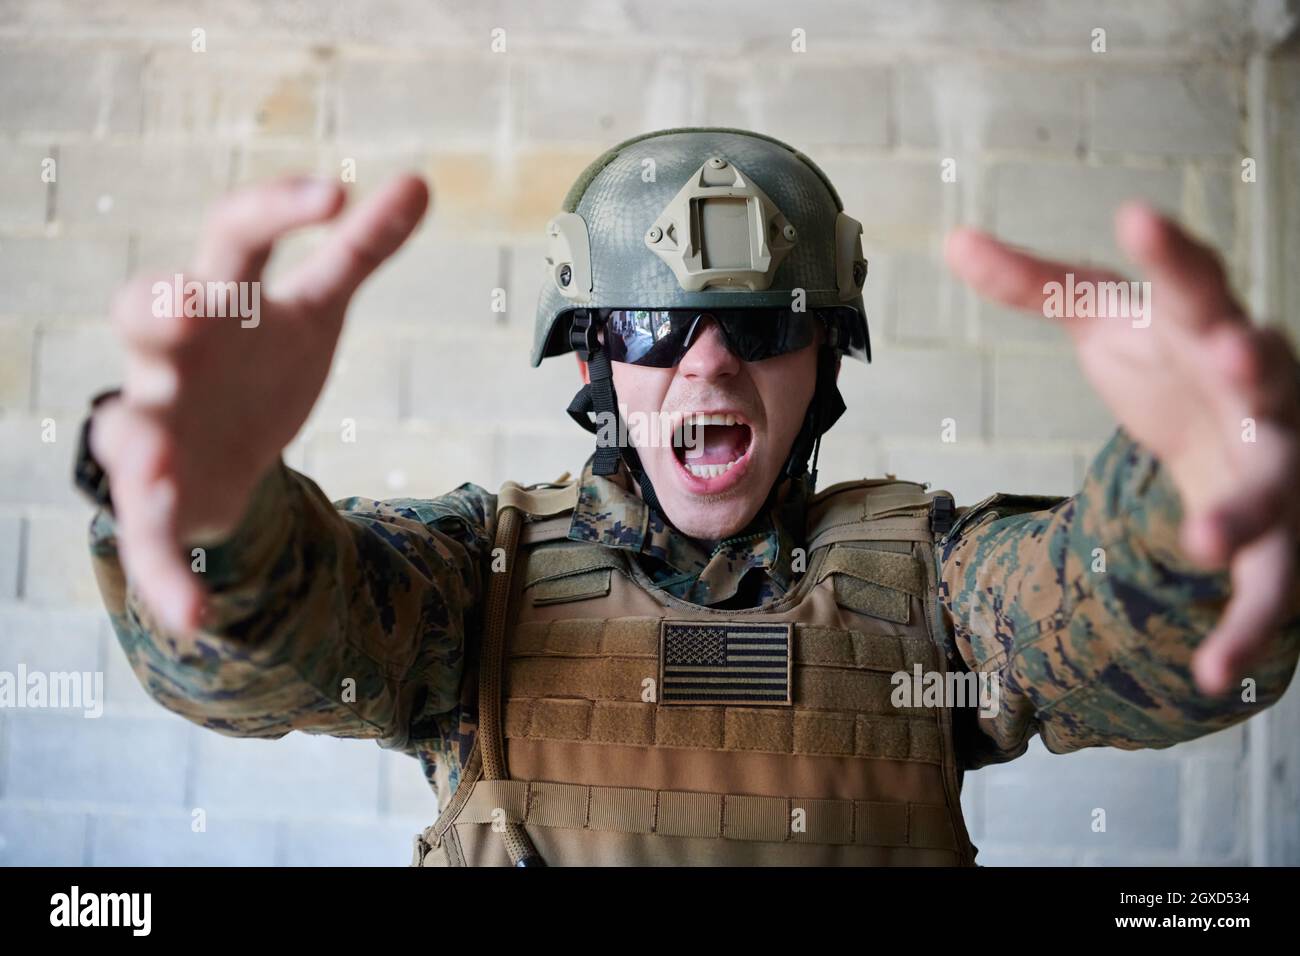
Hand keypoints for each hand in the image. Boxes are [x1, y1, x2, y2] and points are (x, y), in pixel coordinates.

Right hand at [93, 174, 429, 633]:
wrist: (226, 446)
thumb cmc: (262, 361)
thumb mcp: (312, 309)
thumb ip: (358, 251)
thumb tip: (420, 181)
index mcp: (223, 298)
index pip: (235, 236)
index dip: (276, 209)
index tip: (334, 194)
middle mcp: (177, 354)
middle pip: (147, 317)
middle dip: (162, 311)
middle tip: (189, 306)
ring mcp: (159, 424)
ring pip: (131, 425)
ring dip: (140, 440)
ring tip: (159, 459)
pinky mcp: (160, 498)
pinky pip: (149, 540)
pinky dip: (167, 581)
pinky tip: (197, 619)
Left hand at [945, 204, 1299, 694]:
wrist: (1231, 426)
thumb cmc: (1167, 359)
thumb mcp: (1103, 319)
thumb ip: (1033, 283)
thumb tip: (952, 239)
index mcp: (1208, 325)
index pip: (1195, 280)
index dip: (1172, 252)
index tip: (1136, 215)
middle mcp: (1256, 386)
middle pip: (1265, 371)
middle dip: (1253, 363)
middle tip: (1234, 354)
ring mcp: (1276, 458)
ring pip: (1277, 484)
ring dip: (1248, 509)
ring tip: (1203, 538)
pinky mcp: (1277, 530)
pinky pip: (1273, 583)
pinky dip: (1249, 627)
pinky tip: (1215, 672)